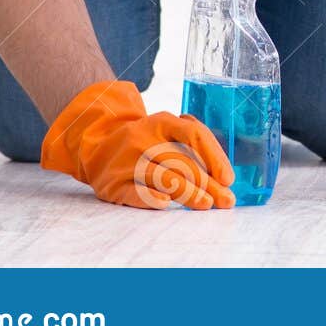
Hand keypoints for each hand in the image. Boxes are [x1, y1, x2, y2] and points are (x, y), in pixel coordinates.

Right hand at [39, 80, 235, 209]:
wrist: (97, 146)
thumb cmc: (146, 142)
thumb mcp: (167, 131)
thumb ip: (193, 145)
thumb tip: (223, 178)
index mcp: (162, 121)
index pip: (194, 133)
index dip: (214, 156)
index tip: (228, 178)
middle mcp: (143, 138)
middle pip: (181, 162)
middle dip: (207, 183)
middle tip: (226, 200)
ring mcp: (126, 160)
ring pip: (161, 177)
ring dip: (187, 192)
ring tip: (206, 204)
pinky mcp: (112, 183)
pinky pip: (132, 191)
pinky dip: (149, 198)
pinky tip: (165, 204)